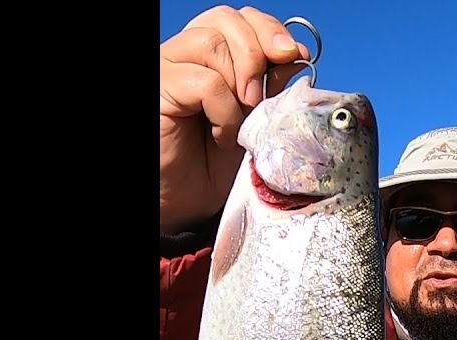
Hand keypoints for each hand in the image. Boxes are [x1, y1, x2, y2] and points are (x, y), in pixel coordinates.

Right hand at [159, 5, 310, 233]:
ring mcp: (170, 68)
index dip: (269, 30)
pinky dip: (224, 110)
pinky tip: (222, 135)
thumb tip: (295, 57)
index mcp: (212, 55)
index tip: (294, 56)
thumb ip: (272, 87)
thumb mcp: (257, 122)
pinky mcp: (161, 88)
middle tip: (264, 94)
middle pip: (226, 19)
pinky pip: (205, 82)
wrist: (187, 203)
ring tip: (242, 119)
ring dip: (240, 82)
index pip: (241, 18)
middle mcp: (186, 54)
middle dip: (258, 51)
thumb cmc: (215, 165)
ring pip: (213, 42)